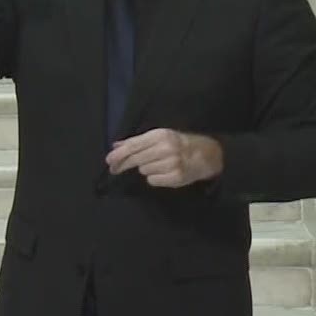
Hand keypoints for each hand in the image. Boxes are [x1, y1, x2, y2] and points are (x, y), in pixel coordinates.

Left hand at [107, 129, 223, 187]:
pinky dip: (154, 178)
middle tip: (115, 169)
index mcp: (161, 135)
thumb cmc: (179, 144)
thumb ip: (137, 141)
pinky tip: (163, 172)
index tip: (108, 161)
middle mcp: (166, 148)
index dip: (118, 154)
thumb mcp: (160, 137)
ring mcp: (172, 163)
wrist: (207, 154)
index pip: (133, 146)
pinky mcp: (176, 177)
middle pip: (135, 159)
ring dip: (145, 169)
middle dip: (123, 164)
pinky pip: (153, 180)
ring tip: (157, 164)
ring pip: (143, 170)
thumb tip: (116, 145)